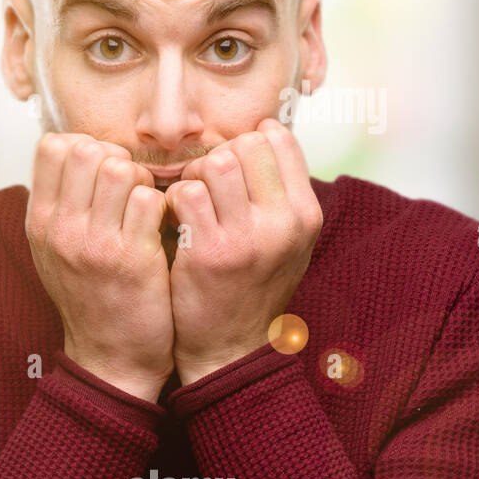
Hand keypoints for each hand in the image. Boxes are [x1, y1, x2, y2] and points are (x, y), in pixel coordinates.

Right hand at [26, 132, 174, 401]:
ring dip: (142, 178)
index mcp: (39, 222)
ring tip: (145, 203)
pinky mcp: (131, 258)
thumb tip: (71, 151)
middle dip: (115, 157)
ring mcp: (93, 244)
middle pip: (85, 149)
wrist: (110, 355)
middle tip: (130, 185)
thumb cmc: (88, 296)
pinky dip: (162, 204)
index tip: (102, 170)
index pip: (52, 147)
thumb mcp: (53, 251)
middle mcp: (59, 229)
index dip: (85, 146)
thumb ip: (57, 204)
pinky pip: (149, 199)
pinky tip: (162, 224)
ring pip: (119, 168)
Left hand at [163, 118, 322, 385]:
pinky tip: (175, 221)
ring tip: (191, 200)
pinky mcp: (209, 253)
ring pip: (215, 163)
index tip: (230, 163)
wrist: (231, 348)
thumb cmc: (252, 286)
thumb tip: (263, 130)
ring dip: (194, 175)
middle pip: (246, 145)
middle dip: (218, 156)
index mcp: (306, 214)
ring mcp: (248, 238)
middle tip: (205, 184)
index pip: (279, 140)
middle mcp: (284, 223)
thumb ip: (280, 191)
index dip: (246, 141)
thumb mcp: (286, 240)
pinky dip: (173, 201)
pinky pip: (185, 194)